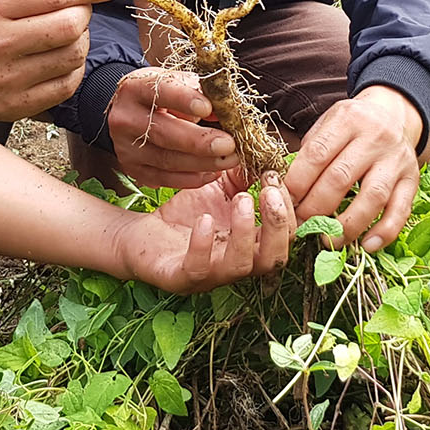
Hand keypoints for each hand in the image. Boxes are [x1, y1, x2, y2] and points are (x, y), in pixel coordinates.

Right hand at [0, 0, 119, 121]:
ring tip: (61, 32)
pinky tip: (56, 56)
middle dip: (83, 13)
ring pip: (74, 55)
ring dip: (80, 39)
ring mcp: (4, 80)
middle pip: (70, 26)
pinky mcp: (15, 106)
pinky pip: (68, 84)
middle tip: (74, 9)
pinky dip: (72, 66)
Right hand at [106, 67, 239, 187]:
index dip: (184, 100)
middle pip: (163, 132)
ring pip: (166, 160)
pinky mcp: (133, 169)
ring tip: (228, 159)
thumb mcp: (175, 82)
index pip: (160, 92)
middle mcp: (125, 119)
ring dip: (202, 163)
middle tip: (228, 144)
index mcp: (135, 88)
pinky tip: (212, 172)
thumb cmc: (160, 94)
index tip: (208, 108)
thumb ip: (198, 90)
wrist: (129, 112)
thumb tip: (221, 110)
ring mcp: (126, 147)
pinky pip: (164, 178)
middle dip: (199, 141)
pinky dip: (191, 178)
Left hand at [112, 168, 295, 292]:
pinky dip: (204, 244)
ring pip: (241, 266)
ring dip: (245, 232)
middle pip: (274, 258)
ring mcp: (210, 274)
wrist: (142, 232)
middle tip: (268, 193)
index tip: (272, 175)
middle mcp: (237, 263)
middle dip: (278, 224)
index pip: (286, 234)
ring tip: (240, 200)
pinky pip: (198, 269)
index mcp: (252, 244)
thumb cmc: (187, 214)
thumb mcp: (219, 188)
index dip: (287, 206)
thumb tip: (265, 152)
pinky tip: (204, 219)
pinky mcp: (180, 277)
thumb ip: (243, 175)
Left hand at [285, 86, 423, 252]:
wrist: (393, 115)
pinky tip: (368, 246)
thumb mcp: (329, 123)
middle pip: (341, 177)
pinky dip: (385, 232)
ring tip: (329, 240)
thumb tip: (287, 191)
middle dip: (315, 208)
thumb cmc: (352, 126)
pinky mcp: (412, 180)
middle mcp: (376, 138)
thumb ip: (310, 151)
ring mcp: (397, 160)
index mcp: (348, 119)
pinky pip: (401, 210)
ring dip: (348, 224)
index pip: (317, 153)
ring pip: (372, 196)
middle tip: (300, 226)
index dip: (298, 182)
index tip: (284, 203)